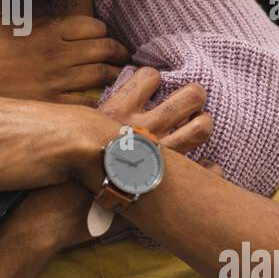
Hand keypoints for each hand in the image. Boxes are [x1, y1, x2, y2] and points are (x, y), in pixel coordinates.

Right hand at [0, 16, 129, 104]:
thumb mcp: (5, 25)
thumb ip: (34, 25)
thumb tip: (54, 25)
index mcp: (45, 30)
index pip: (93, 26)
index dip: (103, 32)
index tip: (105, 38)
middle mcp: (55, 53)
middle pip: (104, 49)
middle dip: (118, 53)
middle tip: (122, 58)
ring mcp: (53, 80)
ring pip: (101, 75)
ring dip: (114, 75)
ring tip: (117, 78)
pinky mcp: (47, 104)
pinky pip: (85, 102)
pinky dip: (97, 100)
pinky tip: (99, 102)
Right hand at [67, 66, 215, 187]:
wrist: (69, 200)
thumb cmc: (68, 165)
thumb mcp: (74, 131)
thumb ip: (90, 116)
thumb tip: (91, 108)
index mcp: (121, 111)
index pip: (149, 76)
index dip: (154, 79)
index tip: (152, 87)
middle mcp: (146, 127)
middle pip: (189, 96)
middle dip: (195, 95)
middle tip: (190, 102)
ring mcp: (160, 152)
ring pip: (201, 128)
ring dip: (203, 124)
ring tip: (198, 126)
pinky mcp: (168, 178)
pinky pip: (205, 169)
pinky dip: (210, 168)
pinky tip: (207, 167)